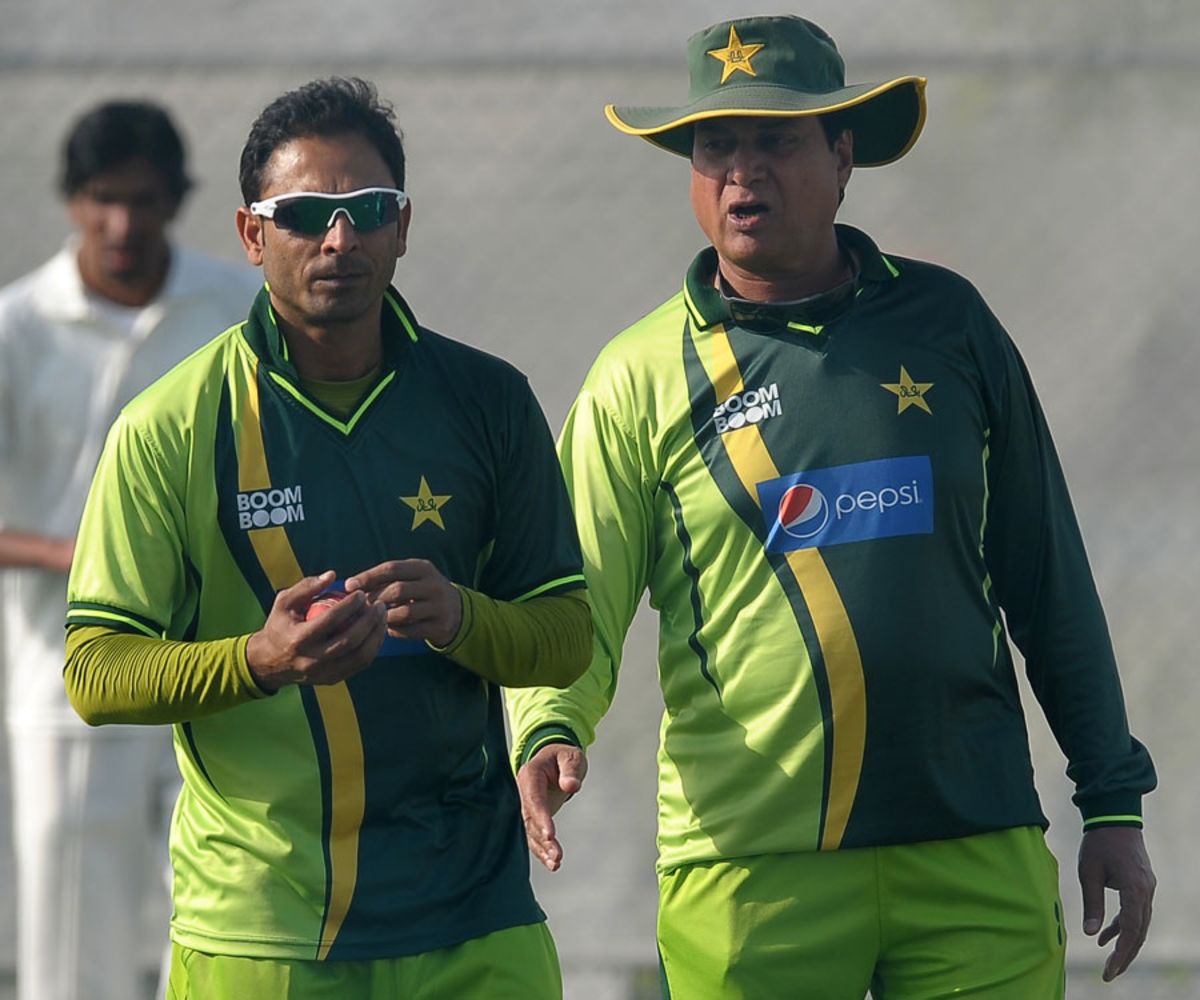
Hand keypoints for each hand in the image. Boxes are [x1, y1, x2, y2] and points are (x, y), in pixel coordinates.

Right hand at [246, 571, 387, 691]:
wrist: (269, 663)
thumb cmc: (280, 626)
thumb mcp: (284, 603)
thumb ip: (306, 587)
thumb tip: (332, 575)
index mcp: (298, 639)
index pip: (330, 620)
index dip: (349, 605)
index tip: (362, 593)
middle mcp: (311, 660)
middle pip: (349, 640)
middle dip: (369, 620)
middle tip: (379, 604)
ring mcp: (323, 673)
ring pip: (359, 656)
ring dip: (376, 635)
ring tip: (382, 617)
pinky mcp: (332, 679)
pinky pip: (359, 664)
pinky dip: (373, 647)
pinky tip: (377, 631)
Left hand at [345, 559, 462, 647]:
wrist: (457, 611)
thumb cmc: (422, 591)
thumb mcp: (412, 577)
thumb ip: (387, 579)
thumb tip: (350, 586)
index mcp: (423, 568)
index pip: (391, 568)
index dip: (368, 577)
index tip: (349, 585)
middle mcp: (434, 585)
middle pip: (397, 590)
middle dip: (374, 599)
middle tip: (360, 607)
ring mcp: (439, 606)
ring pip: (404, 613)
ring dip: (384, 617)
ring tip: (373, 619)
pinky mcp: (440, 626)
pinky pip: (411, 631)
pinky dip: (395, 631)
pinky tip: (388, 630)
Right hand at [516, 743, 587, 871]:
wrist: (553, 760)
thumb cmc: (563, 757)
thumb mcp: (571, 757)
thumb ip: (571, 770)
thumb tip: (570, 786)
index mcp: (530, 775)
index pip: (534, 798)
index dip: (541, 817)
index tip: (550, 835)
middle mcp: (523, 793)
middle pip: (530, 819)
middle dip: (542, 839)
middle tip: (557, 856)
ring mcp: (525, 807)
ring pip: (531, 831)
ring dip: (543, 849)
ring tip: (557, 863)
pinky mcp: (531, 818)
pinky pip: (534, 836)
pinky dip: (542, 851)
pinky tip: (553, 864)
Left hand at [1078, 826, 1155, 980]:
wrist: (1114, 817)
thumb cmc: (1098, 843)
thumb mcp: (1088, 872)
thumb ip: (1092, 903)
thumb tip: (1090, 934)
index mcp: (1135, 889)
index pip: (1131, 929)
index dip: (1121, 953)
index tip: (1109, 970)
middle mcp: (1147, 892)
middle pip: (1139, 932)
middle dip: (1125, 956)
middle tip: (1109, 975)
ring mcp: (1147, 889)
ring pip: (1139, 925)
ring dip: (1125, 943)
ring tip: (1108, 961)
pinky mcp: (1141, 886)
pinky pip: (1135, 912)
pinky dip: (1122, 926)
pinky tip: (1105, 936)